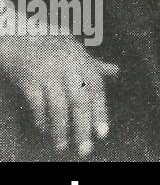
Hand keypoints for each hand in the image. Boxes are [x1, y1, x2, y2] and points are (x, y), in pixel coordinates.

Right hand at [0, 36, 118, 156]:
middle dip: (83, 127)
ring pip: (58, 106)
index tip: (102, 133)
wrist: (18, 36)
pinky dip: (41, 118)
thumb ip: (94, 65)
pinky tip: (44, 130)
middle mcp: (68, 66)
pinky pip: (37, 103)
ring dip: (60, 129)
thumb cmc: (51, 46)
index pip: (96, 90)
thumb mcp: (75, 52)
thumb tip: (116, 71)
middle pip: (79, 101)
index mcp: (82, 61)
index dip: (100, 112)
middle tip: (85, 149)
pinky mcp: (28, 78)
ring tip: (62, 146)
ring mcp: (48, 72)